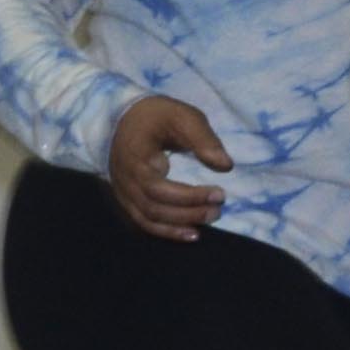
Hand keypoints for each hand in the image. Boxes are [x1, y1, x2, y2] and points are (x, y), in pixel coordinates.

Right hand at [107, 94, 234, 242]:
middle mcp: (125, 180)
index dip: (190, 196)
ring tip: (210, 218)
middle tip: (219, 207)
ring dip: (181, 224)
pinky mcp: (128, 199)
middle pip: (154, 207)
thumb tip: (226, 166)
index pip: (159, 188)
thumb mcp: (182, 116)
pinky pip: (145, 222)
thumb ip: (203, 139)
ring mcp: (123, 192)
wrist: (124, 118)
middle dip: (189, 211)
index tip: (220, 193)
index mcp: (135, 158)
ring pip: (149, 219)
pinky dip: (168, 231)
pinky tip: (192, 233)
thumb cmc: (157, 117)